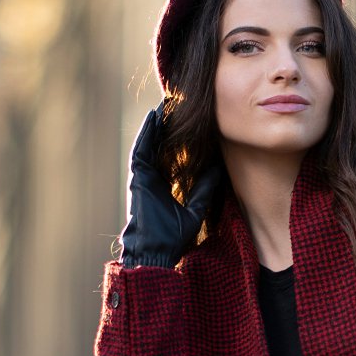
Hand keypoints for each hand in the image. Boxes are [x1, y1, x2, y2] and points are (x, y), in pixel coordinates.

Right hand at [118, 102, 225, 267]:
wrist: (156, 251)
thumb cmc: (173, 237)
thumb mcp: (195, 208)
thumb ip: (205, 189)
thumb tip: (218, 169)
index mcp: (162, 185)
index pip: (170, 155)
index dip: (177, 138)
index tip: (188, 122)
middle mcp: (151, 178)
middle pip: (158, 145)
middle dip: (166, 126)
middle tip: (177, 105)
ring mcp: (142, 176)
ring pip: (148, 142)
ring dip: (156, 123)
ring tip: (166, 104)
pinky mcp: (137, 177)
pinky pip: (141, 149)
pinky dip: (146, 132)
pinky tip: (153, 116)